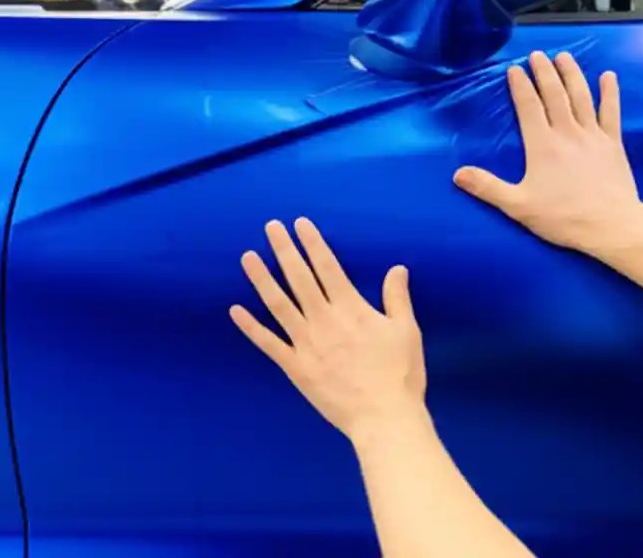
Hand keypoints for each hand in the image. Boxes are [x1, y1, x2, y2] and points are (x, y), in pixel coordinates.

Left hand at [230, 218, 425, 440]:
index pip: (327, 267)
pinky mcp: (295, 367)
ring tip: (247, 257)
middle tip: (270, 227)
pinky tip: (235, 310)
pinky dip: (251, 327)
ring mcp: (306, 343)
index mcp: (351, 309)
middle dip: (284, 250)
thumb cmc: (399, 375)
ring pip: (278, 304)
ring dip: (261, 279)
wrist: (383, 417)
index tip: (300, 224)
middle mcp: (323, 320)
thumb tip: (397, 268)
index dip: (313, 244)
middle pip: (299, 278)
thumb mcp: (406, 331)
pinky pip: (269, 344)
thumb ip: (397, 298)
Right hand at [453, 51, 642, 256]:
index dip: (520, 85)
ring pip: (581, 96)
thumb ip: (488, 187)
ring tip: (564, 56)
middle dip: (544, 72)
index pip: (529, 106)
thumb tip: (458, 174)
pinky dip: (609, 93)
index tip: (514, 69)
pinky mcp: (613, 143)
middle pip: (554, 94)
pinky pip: (611, 112)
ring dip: (571, 74)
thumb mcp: (518, 206)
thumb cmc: (563, 217)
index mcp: (542, 145)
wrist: (610, 226)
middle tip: (537, 55)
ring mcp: (592, 136)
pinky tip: (608, 76)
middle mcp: (567, 133)